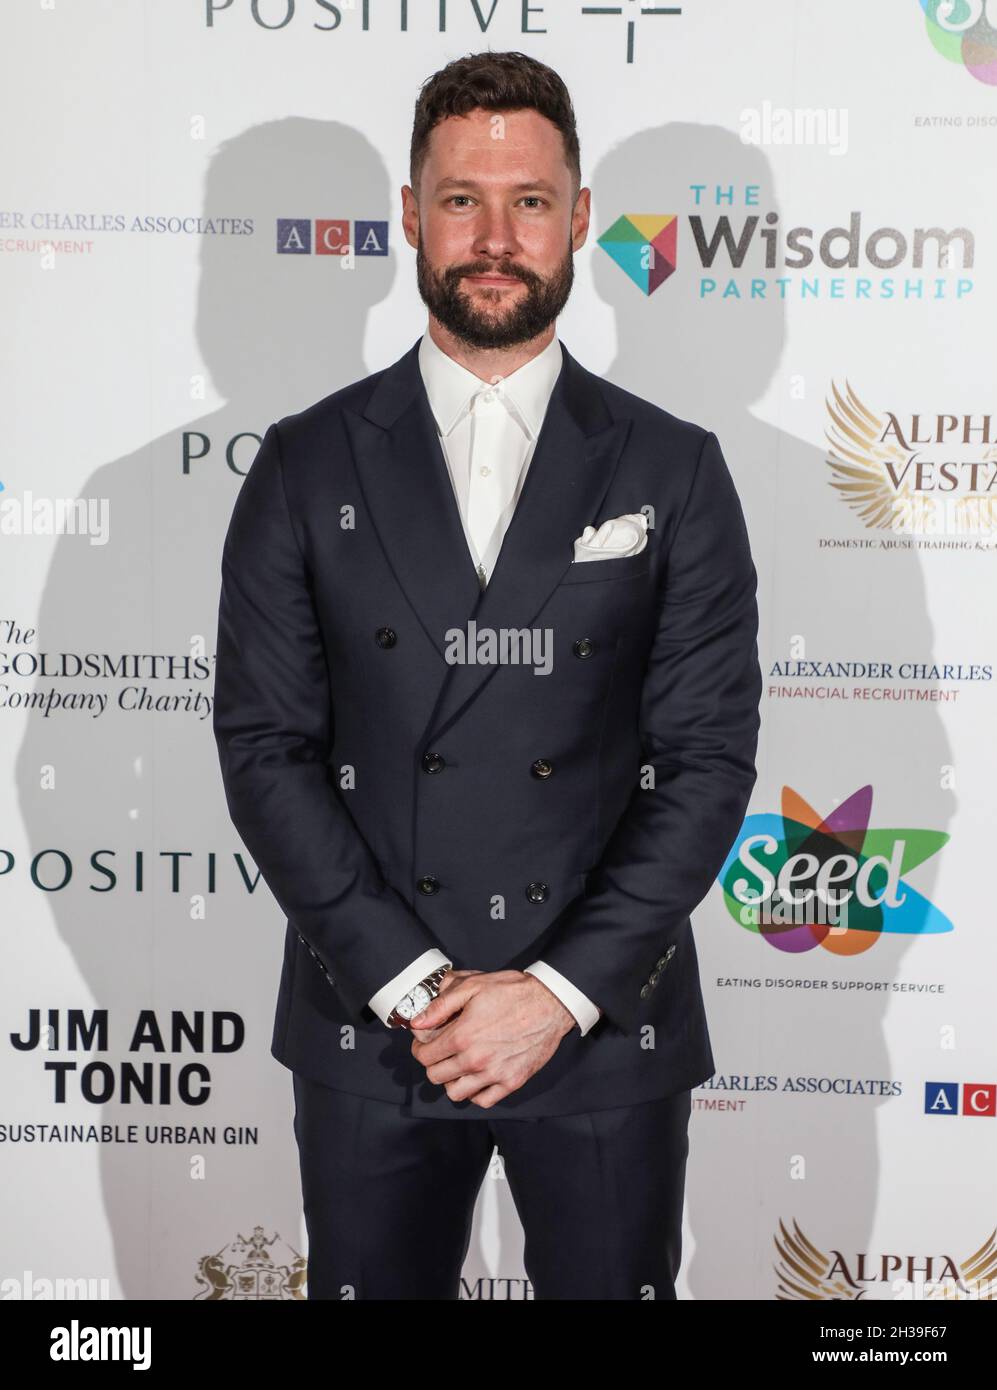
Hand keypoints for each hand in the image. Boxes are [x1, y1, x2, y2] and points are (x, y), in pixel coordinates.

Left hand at [409, 970, 575, 1108]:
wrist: (550, 1003)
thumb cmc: (514, 992)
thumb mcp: (472, 986)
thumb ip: (441, 1005)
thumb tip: (419, 1021)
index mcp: (462, 1035)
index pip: (425, 1056)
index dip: (420, 1049)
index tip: (424, 1044)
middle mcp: (475, 1059)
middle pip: (436, 1076)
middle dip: (433, 1064)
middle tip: (440, 1053)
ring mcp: (494, 1073)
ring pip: (456, 1093)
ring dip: (452, 1081)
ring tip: (457, 1067)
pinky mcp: (512, 1081)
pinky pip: (483, 1100)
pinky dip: (476, 1093)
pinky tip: (477, 1078)